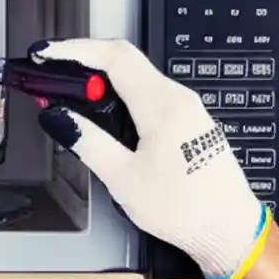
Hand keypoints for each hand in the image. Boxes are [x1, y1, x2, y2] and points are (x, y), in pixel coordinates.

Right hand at [31, 39, 269, 278]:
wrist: (230, 229)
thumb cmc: (187, 209)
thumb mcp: (124, 179)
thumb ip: (88, 142)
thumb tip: (58, 117)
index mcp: (163, 105)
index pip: (113, 56)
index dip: (74, 49)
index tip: (47, 54)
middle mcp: (179, 98)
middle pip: (123, 61)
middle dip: (83, 65)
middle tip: (52, 80)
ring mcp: (187, 108)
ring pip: (136, 79)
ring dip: (102, 84)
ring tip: (73, 103)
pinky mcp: (189, 121)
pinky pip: (150, 96)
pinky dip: (121, 99)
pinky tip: (106, 121)